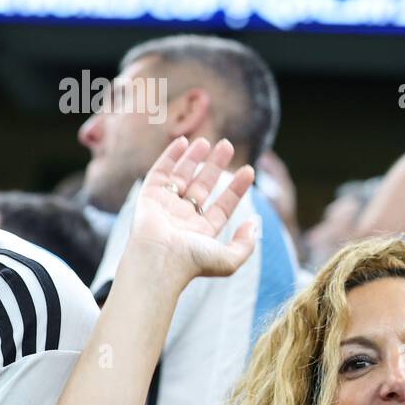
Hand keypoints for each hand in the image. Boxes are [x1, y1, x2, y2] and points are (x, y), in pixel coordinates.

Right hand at [128, 136, 257, 285]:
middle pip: (203, 186)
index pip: (224, 205)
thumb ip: (246, 243)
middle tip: (227, 145)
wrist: (157, 261)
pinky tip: (183, 142)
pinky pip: (160, 173)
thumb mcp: (229, 260)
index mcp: (202, 232)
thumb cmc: (192, 263)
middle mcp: (184, 218)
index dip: (236, 188)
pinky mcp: (149, 197)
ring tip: (207, 141)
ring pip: (182, 177)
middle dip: (215, 166)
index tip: (249, 170)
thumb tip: (255, 223)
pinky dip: (171, 157)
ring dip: (194, 158)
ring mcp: (166, 207)